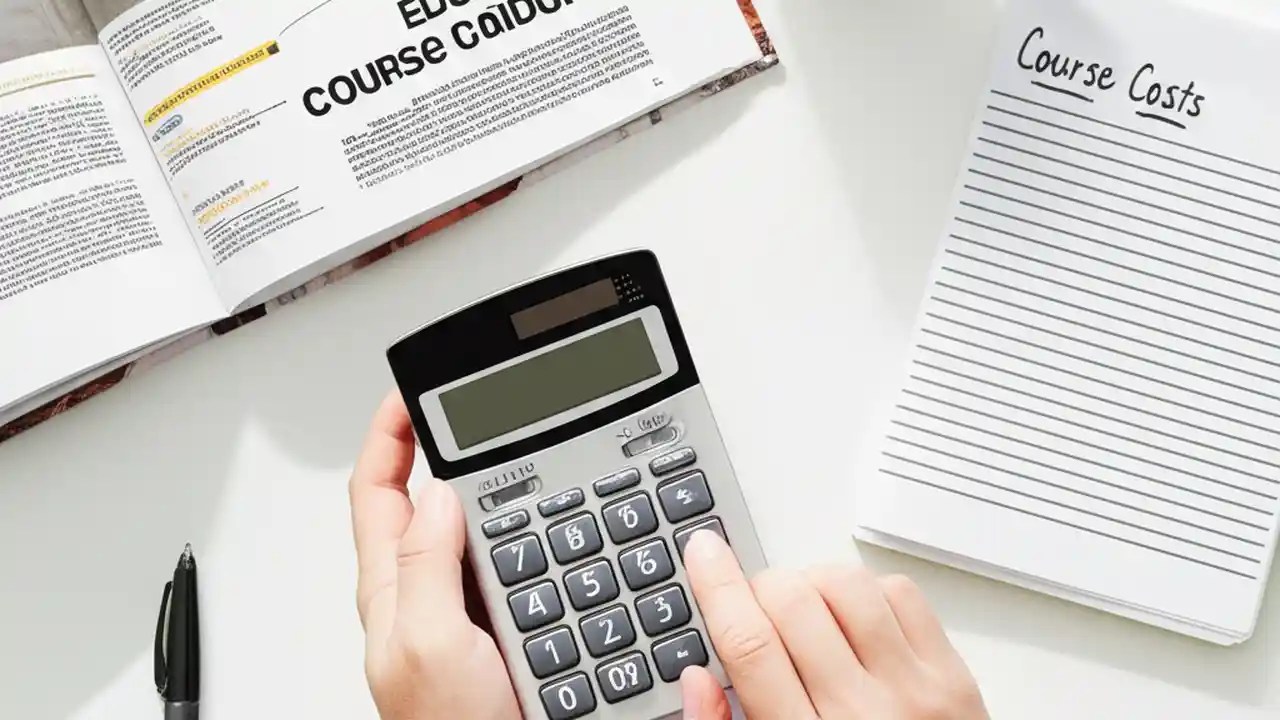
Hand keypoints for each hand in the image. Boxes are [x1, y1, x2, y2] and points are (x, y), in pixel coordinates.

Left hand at [348, 393, 519, 719]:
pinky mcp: (496, 629)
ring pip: (466, 527)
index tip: (411, 392)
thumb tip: (437, 492)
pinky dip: (522, 529)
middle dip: (435, 444)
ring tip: (506, 445)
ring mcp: (458, 611)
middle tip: (462, 406)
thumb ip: (426, 566)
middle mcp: (421, 593)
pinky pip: (505, 562)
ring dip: (484, 484)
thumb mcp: (429, 643)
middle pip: (416, 498)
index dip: (387, 433)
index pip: (373, 489)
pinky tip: (544, 521)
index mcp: (390, 587)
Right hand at [679, 531, 987, 719]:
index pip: (751, 647)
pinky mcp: (952, 675)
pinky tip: (854, 620)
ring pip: (846, 585)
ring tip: (806, 614)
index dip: (718, 588)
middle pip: (793, 603)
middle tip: (757, 610)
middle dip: (761, 588)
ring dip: (812, 584)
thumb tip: (696, 678)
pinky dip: (866, 591)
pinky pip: (900, 592)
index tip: (705, 553)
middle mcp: (863, 714)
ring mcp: (915, 691)